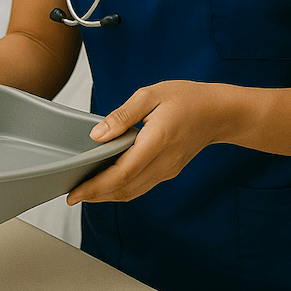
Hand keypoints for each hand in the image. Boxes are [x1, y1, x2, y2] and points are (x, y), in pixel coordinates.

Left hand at [66, 80, 225, 204]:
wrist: (219, 113)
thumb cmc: (186, 98)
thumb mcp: (150, 95)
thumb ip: (122, 115)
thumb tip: (97, 135)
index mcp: (157, 141)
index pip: (121, 173)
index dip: (95, 186)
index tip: (74, 192)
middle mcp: (163, 162)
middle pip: (124, 188)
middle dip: (95, 195)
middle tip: (71, 196)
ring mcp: (167, 170)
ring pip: (132, 192)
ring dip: (107, 195)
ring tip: (84, 192)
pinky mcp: (168, 171)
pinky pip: (141, 186)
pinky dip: (121, 189)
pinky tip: (107, 183)